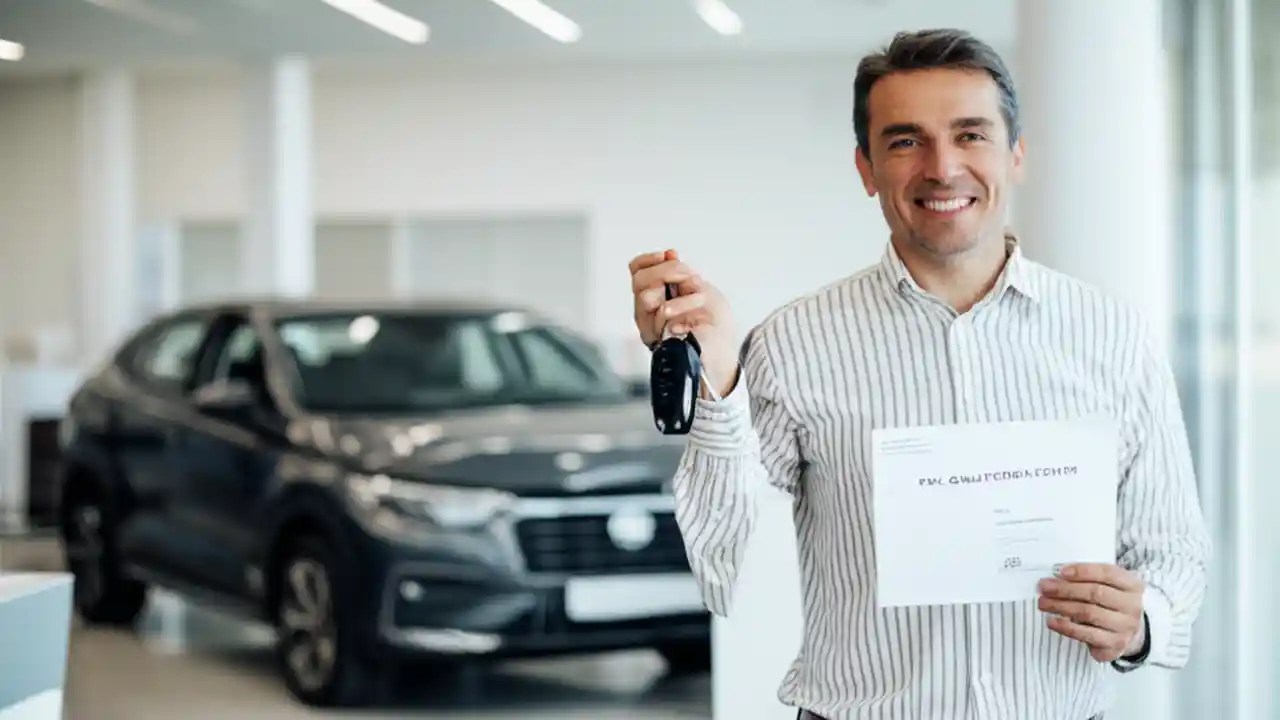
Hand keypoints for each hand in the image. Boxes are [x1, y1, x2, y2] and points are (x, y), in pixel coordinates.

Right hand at [628, 249, 737, 395]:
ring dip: (678, 289)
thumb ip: (680, 275)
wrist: (725, 358)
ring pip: (645, 295)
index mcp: (655, 299)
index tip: (668, 255)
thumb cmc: (715, 329)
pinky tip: (698, 308)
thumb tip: (669, 254)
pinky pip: (662, 313)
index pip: (636, 270)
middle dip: (666, 271)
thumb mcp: (700, 290)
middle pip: (639, 280)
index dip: (649, 259)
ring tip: (698, 295)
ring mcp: (652, 327)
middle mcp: (648, 314)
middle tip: (688, 278)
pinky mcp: (660, 338)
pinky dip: (684, 304)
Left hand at [1038, 563, 1145, 662]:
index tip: (1061, 571)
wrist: (1129, 630)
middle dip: (1065, 589)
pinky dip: (1066, 627)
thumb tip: (1056, 576)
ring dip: (1061, 607)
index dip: (1083, 571)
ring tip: (1043, 603)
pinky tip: (1052, 621)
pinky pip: (1087, 635)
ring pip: (1089, 614)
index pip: (1108, 573)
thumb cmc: (1111, 602)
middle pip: (1095, 593)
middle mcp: (1132, 606)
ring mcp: (1126, 627)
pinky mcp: (1115, 645)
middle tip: (1044, 587)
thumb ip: (1088, 578)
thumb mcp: (1108, 585)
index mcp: (1132, 585)